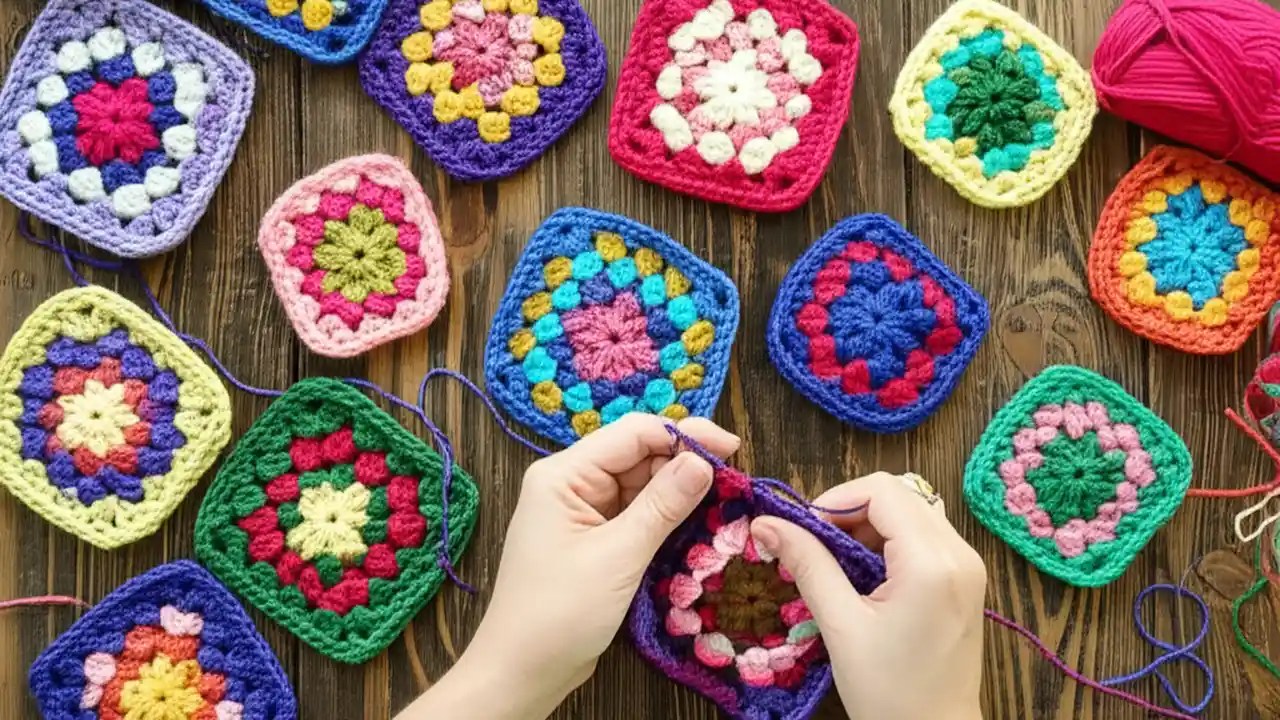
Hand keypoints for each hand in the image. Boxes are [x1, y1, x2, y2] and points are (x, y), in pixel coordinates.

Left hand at [397, 414, 739, 719]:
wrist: (522, 672)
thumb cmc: (559, 613)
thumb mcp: (618, 556)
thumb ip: (663, 505)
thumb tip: (703, 461)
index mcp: (563, 474)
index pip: (632, 433)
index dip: (684, 434)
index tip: (732, 450)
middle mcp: (570, 484)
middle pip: (638, 455)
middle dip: (684, 463)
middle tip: (734, 482)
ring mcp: (581, 512)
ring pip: (641, 485)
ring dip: (678, 492)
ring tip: (724, 501)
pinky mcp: (593, 539)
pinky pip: (635, 513)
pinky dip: (665, 517)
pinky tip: (695, 524)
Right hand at [749, 473, 986, 719]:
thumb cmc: (889, 692)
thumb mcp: (841, 625)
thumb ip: (807, 564)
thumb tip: (764, 522)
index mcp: (932, 562)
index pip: (882, 490)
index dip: (835, 500)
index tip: (805, 533)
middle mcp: (959, 553)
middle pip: (898, 495)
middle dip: (850, 512)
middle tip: (817, 550)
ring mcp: (968, 565)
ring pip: (911, 511)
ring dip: (869, 526)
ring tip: (839, 567)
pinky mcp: (965, 579)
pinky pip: (924, 536)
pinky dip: (890, 542)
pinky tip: (867, 578)